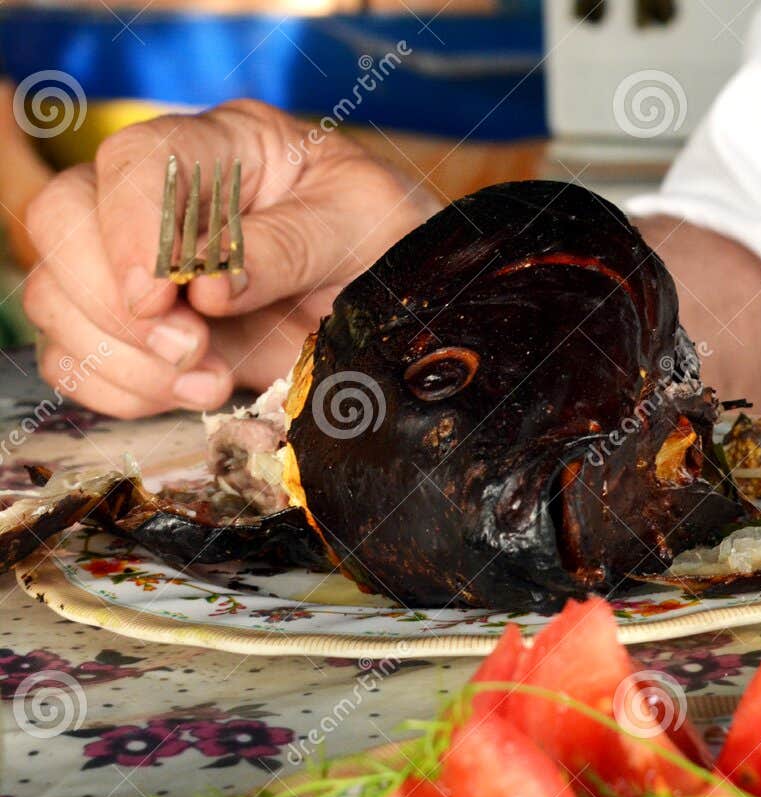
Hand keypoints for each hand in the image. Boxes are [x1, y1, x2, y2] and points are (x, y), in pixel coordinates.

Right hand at [23, 99, 438, 417]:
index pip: (134, 161)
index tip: (160, 296)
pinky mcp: (146, 332)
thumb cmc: (396, 245)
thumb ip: (288, 248)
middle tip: (191, 349)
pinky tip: (190, 394)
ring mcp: (145, 267)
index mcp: (227, 147)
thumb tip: (206, 285)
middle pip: (63, 221)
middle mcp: (167, 199)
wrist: (413, 307)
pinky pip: (81, 357)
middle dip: (113, 300)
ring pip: (58, 295)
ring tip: (208, 381)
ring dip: (120, 354)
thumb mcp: (365, 229)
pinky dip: (121, 387)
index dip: (129, 229)